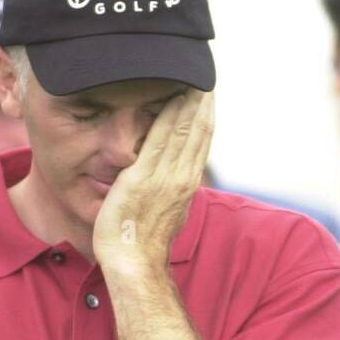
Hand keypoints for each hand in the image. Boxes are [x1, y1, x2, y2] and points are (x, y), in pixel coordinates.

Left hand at [92, 88, 213, 270]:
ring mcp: (164, 177)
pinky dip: (167, 113)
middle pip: (198, 131)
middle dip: (202, 102)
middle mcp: (181, 178)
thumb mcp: (164, 214)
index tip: (205, 95)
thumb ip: (169, 194)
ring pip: (183, 129)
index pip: (201, 142)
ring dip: (189, 100)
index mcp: (186, 185)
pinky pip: (159, 137)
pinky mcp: (143, 177)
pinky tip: (170, 94)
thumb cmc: (142, 245)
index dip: (205, 117)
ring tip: (190, 76)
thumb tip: (173, 186)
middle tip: (202, 75)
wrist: (134, 264)